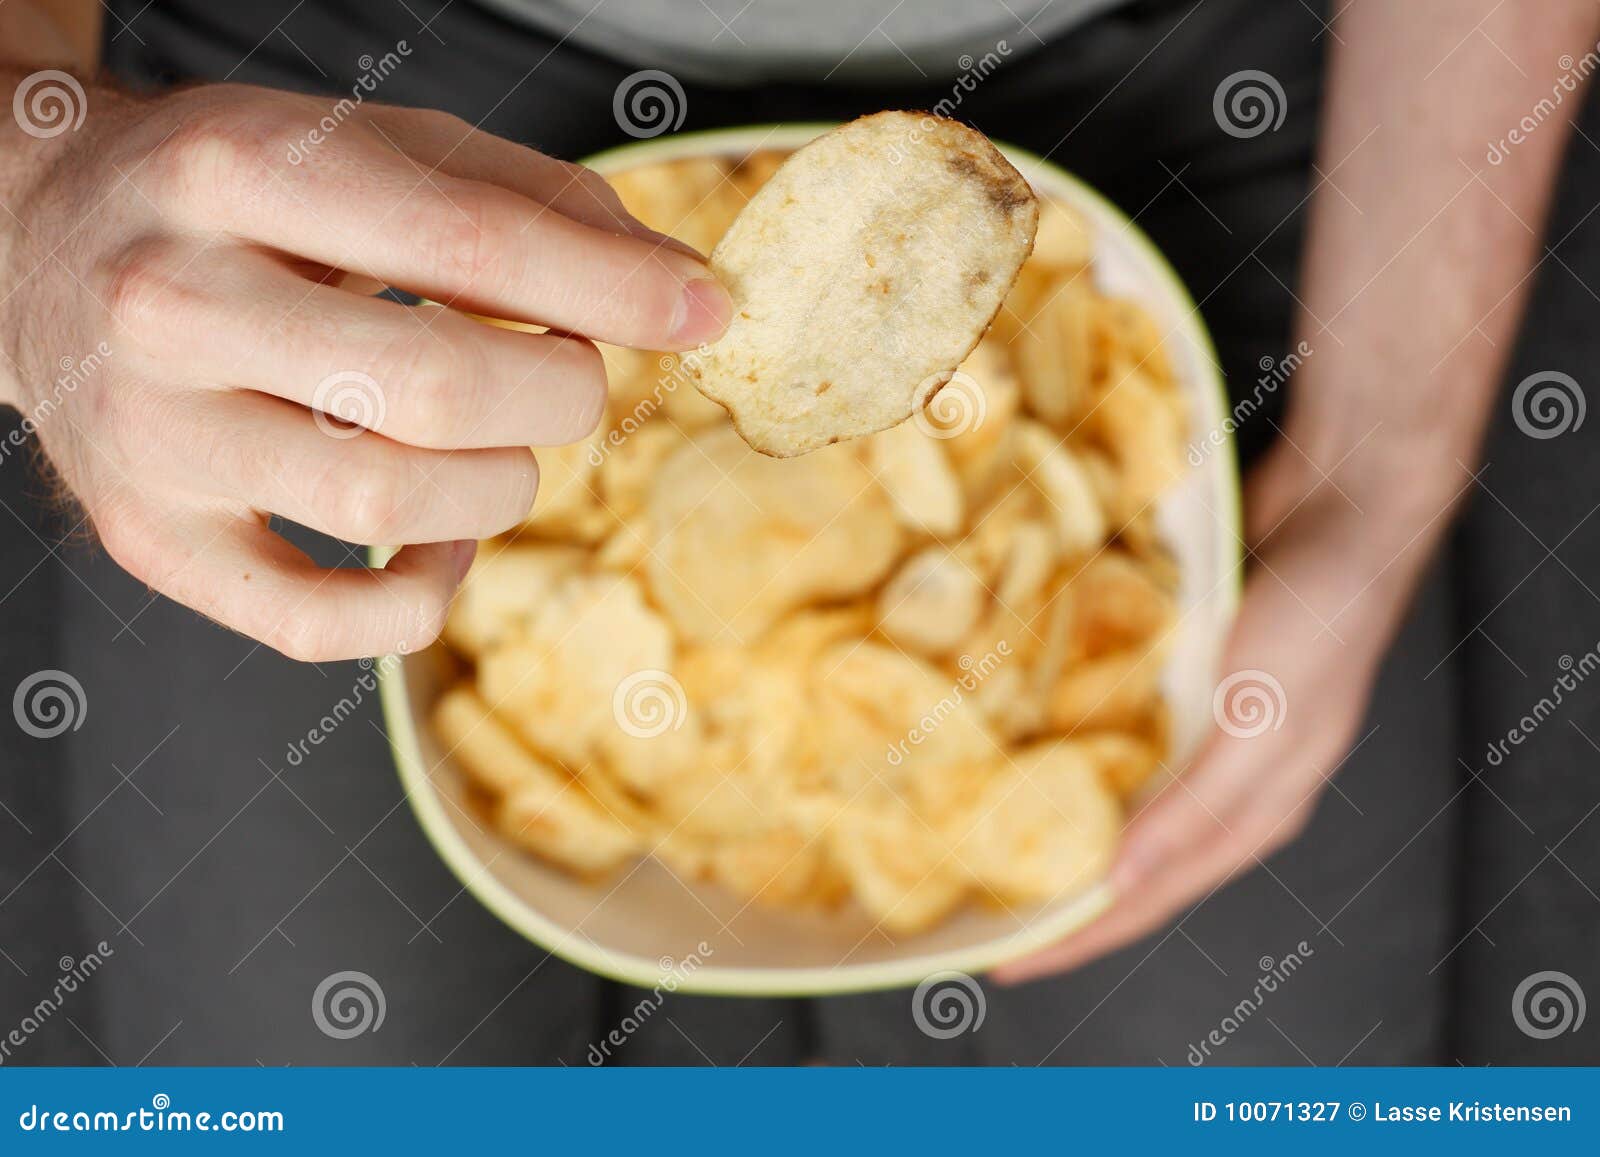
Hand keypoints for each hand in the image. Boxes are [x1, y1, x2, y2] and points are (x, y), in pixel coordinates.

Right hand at [0, 79, 729, 659]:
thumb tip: (675, 287)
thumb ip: (526, 198)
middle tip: (570, 378)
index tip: (703, 311)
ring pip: (392, 500)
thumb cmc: (237, 197)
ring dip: (503, 484)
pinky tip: (437, 537)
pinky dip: (421, 595)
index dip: (616, 287)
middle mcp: (172, 302)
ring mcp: (151, 434)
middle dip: (561, 391)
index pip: (471, 243)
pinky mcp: (150, 537)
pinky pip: (319, 623)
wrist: (33, 239)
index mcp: (236, 170)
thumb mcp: (369, 145)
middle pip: (438, 385)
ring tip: (496, 441)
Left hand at [993, 435, 1446, 982]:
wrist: (1348, 506)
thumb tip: (1123, 882)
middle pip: (1129, 863)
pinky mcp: (1189, 685)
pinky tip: (1030, 756)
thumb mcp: (1263, 721)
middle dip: (1061, 899)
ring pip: (1121, 808)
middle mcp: (1226, 786)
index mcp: (1252, 812)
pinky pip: (1122, 743)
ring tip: (990, 850)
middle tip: (980, 917)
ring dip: (1061, 832)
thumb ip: (1197, 805)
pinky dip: (1075, 762)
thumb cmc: (1318, 618)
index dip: (1077, 936)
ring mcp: (1209, 736)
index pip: (1147, 896)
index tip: (1003, 962)